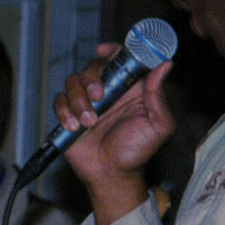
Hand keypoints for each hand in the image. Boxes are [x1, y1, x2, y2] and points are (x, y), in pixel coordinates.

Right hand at [51, 43, 175, 201]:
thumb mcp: (157, 126)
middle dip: (91, 80)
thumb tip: (164, 65)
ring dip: (78, 100)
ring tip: (88, 122)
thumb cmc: (136, 151)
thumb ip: (159, 96)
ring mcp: (86, 101)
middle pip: (92, 67)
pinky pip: (59, 101)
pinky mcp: (69, 114)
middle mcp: (107, 91)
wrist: (111, 174)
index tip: (104, 51)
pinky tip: (74, 128)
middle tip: (98, 98)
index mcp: (129, 88)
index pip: (119, 59)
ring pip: (73, 82)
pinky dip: (64, 112)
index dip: (112, 50)